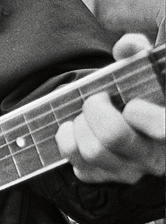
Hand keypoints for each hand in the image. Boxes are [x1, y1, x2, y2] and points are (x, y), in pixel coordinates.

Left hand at [56, 34, 164, 183]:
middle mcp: (154, 157)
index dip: (143, 115)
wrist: (131, 125)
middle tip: (96, 99)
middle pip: (114, 136)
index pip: (163, 129)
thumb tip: (126, 45)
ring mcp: (128, 172)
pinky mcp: (104, 178)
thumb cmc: (142, 95)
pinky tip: (74, 128)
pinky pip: (77, 164)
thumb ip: (139, 54)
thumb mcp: (147, 73)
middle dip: (96, 110)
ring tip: (83, 114)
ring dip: (79, 126)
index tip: (132, 103)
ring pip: (92, 152)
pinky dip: (68, 142)